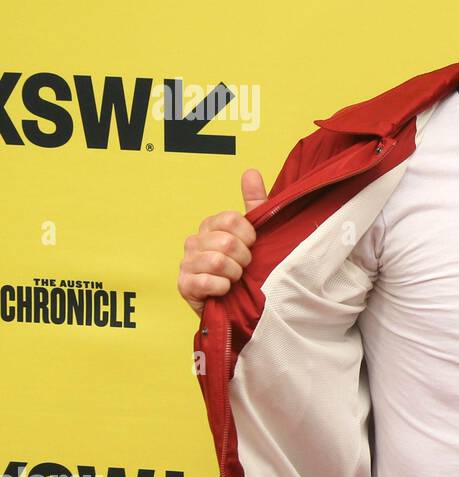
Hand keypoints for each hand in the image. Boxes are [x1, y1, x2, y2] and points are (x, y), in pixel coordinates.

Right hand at [177, 168, 266, 317]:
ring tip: (236, 280)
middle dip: (244, 258)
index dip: (249, 235)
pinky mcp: (184, 286)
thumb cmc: (248, 267)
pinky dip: (222, 288)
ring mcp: (187, 263)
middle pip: (225, 241)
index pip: (231, 219)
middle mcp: (194, 241)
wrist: (239, 304)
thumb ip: (255, 203)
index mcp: (211, 226)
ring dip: (235, 274)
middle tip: (245, 267)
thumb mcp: (256, 235)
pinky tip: (225, 291)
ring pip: (217, 261)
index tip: (253, 246)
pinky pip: (207, 282)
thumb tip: (251, 171)